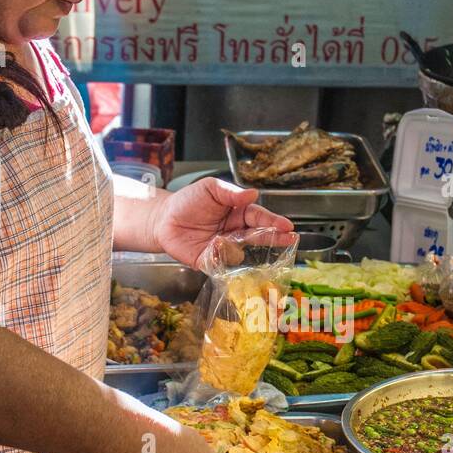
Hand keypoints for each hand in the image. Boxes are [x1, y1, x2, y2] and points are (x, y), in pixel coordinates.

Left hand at [155, 177, 293, 269]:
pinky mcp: (210, 262)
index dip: (273, 221)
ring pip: (240, 252)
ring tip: (221, 238)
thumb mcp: (210, 188)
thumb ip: (231, 192)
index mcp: (238, 213)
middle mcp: (235, 232)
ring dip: (235, 245)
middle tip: (289, 239)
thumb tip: (253, 194)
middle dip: (275, 238)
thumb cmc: (188, 201)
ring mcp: (224, 248)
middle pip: (258, 237)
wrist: (163, 218)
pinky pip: (221, 263)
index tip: (286, 226)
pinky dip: (219, 257)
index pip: (259, 217)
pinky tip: (213, 247)